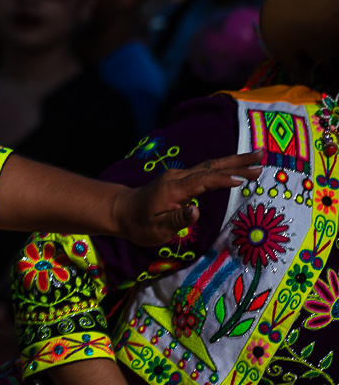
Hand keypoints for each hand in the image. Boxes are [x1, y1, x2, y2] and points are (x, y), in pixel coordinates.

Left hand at [108, 152, 262, 248]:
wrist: (122, 211)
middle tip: (262, 157)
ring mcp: (180, 176)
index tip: (243, 179)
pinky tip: (238, 167)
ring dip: (234, 161)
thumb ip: (177, 220)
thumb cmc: (140, 223)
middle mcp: (178, 177)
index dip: (222, 180)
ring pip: (211, 165)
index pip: (202, 180)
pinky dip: (225, 167)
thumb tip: (196, 213)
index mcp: (173, 188)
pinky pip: (207, 170)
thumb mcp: (156, 228)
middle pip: (211, 166)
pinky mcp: (183, 178)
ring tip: (258, 158)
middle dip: (237, 162)